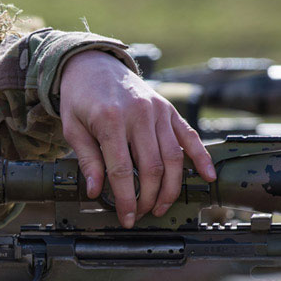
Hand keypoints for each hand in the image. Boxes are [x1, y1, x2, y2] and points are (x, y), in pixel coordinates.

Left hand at [60, 50, 216, 227]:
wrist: (93, 64)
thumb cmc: (80, 97)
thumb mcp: (72, 128)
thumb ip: (87, 160)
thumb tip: (95, 191)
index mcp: (110, 120)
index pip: (123, 170)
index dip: (126, 199)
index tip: (126, 217)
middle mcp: (138, 114)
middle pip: (152, 167)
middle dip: (149, 197)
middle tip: (143, 213)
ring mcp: (157, 111)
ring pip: (173, 157)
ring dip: (170, 187)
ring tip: (162, 206)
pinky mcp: (168, 109)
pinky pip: (189, 136)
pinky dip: (201, 157)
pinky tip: (208, 176)